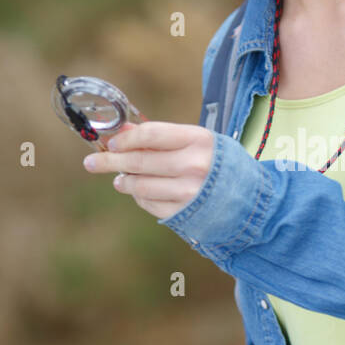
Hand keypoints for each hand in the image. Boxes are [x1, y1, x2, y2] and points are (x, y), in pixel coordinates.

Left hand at [82, 120, 215, 219]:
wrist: (251, 201)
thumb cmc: (220, 164)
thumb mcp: (198, 142)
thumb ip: (162, 136)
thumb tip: (123, 131)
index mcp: (198, 140)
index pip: (150, 135)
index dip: (125, 139)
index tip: (111, 143)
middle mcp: (194, 165)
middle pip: (139, 161)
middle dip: (110, 161)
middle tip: (92, 163)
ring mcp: (189, 192)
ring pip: (139, 185)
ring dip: (124, 182)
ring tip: (119, 179)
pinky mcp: (185, 213)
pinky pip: (149, 203)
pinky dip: (139, 197)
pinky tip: (138, 192)